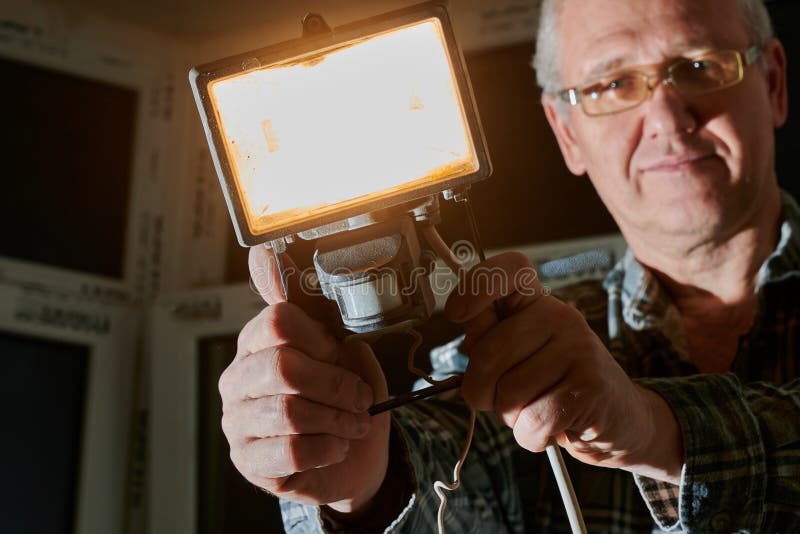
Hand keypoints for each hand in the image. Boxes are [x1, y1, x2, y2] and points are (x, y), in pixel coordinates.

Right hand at [218, 246, 390, 512]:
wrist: (352, 457)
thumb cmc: (343, 399)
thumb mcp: (342, 350)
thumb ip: (315, 310)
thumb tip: (264, 257)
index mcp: (258, 341)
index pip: (278, 321)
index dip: (320, 339)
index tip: (341, 353)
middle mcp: (239, 377)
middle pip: (284, 367)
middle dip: (335, 385)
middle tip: (360, 398)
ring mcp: (237, 420)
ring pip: (289, 413)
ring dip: (336, 420)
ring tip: (353, 424)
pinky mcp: (247, 460)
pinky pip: (289, 451)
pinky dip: (326, 448)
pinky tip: (335, 446)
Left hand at [445, 252, 681, 482]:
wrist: (619, 420)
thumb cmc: (553, 387)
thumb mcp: (516, 357)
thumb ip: (488, 336)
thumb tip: (464, 316)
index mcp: (536, 302)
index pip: (509, 268)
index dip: (475, 286)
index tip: (457, 313)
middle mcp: (560, 316)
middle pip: (487, 353)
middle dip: (481, 392)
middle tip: (506, 398)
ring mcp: (580, 348)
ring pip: (508, 393)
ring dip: (512, 417)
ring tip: (538, 409)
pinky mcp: (591, 387)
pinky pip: (533, 421)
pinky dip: (531, 437)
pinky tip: (553, 428)